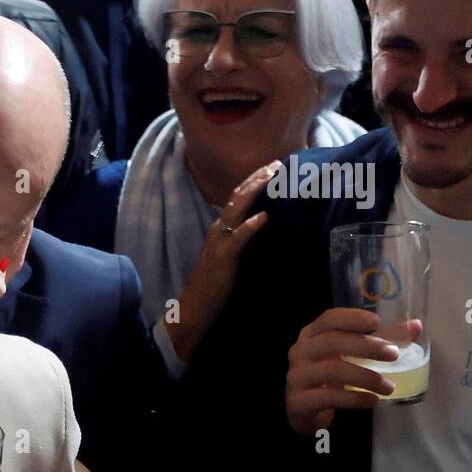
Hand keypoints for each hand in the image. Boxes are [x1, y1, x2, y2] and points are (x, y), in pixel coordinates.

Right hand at [166, 162, 277, 362]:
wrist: (195, 307)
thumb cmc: (215, 286)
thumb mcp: (232, 257)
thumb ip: (243, 241)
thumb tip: (265, 229)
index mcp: (220, 229)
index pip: (237, 199)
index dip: (253, 182)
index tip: (272, 168)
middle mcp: (217, 230)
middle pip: (236, 198)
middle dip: (256, 179)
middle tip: (276, 164)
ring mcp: (218, 243)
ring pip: (235, 210)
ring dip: (253, 192)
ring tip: (270, 178)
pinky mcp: (222, 258)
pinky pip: (237, 238)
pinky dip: (250, 226)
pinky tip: (264, 216)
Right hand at [285, 308, 418, 434]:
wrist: (304, 410)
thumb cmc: (329, 376)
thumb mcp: (350, 356)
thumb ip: (380, 341)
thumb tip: (415, 326)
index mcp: (312, 335)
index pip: (329, 319)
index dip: (351, 318)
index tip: (376, 321)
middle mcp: (300, 352)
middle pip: (332, 342)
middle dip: (365, 346)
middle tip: (393, 354)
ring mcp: (297, 376)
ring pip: (332, 370)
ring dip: (365, 377)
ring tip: (389, 387)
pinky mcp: (299, 401)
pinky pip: (328, 397)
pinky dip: (354, 398)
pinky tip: (372, 400)